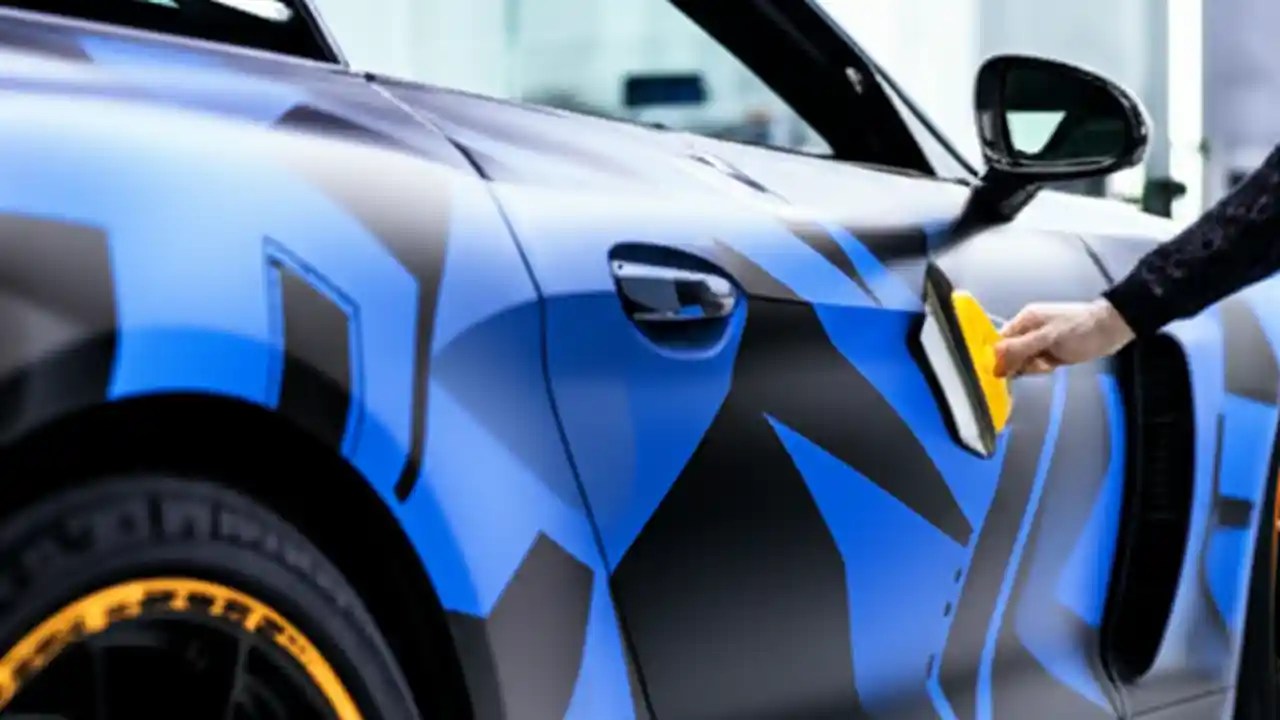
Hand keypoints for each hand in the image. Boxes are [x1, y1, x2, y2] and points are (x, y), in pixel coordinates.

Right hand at [994, 299, 1134, 377]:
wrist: (1111, 330)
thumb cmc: (1080, 330)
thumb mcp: (1047, 338)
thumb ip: (1019, 349)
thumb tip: (994, 364)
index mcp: (1025, 320)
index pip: (1001, 341)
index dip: (1001, 357)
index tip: (1007, 371)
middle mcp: (1029, 330)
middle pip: (1011, 353)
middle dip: (1022, 363)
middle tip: (1040, 363)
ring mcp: (1040, 341)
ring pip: (1024, 361)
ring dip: (1034, 367)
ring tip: (1051, 363)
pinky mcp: (1050, 352)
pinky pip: (1036, 364)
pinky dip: (1043, 368)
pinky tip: (1055, 365)